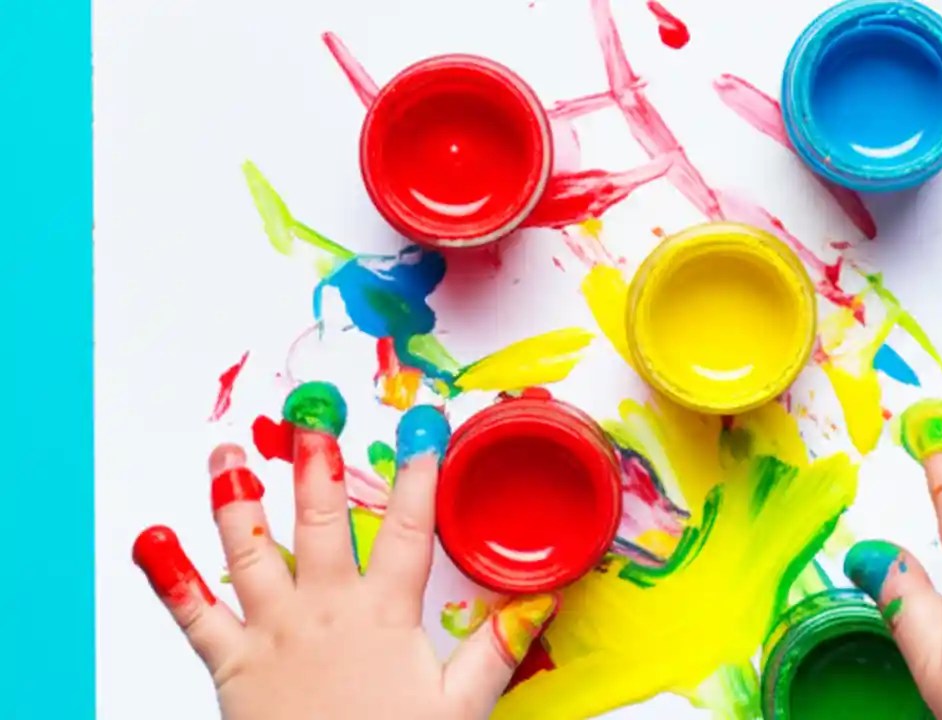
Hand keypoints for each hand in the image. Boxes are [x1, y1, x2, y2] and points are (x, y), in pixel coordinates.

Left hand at [132, 401, 556, 719]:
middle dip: (317, 465)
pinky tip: (151, 540)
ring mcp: (272, 631)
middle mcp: (324, 610)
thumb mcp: (459, 709)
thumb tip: (542, 601)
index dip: (420, 477)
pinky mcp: (230, 662)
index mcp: (384, 615)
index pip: (410, 531)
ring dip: (236, 498)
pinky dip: (169, 578)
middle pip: (323, 522)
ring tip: (226, 452)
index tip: (425, 430)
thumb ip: (497, 651)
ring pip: (251, 550)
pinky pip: (192, 615)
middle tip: (312, 418)